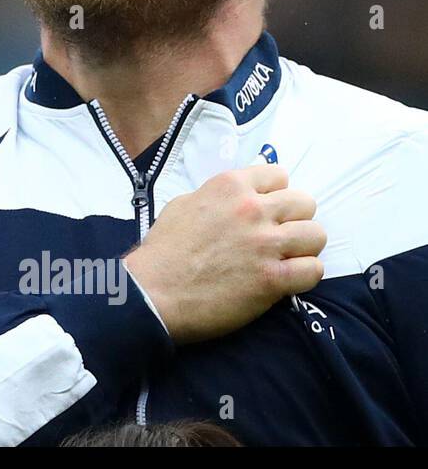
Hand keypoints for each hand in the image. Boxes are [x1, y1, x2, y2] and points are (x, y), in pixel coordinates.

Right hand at [124, 165, 323, 344]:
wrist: (152, 293)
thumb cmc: (162, 251)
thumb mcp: (182, 205)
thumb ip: (216, 198)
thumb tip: (235, 202)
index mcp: (229, 186)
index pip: (278, 175)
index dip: (273, 195)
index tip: (264, 211)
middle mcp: (252, 209)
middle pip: (305, 202)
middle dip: (294, 219)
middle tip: (277, 237)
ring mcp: (265, 244)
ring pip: (316, 235)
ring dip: (303, 248)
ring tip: (285, 259)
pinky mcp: (273, 279)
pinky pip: (314, 269)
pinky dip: (303, 276)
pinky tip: (286, 280)